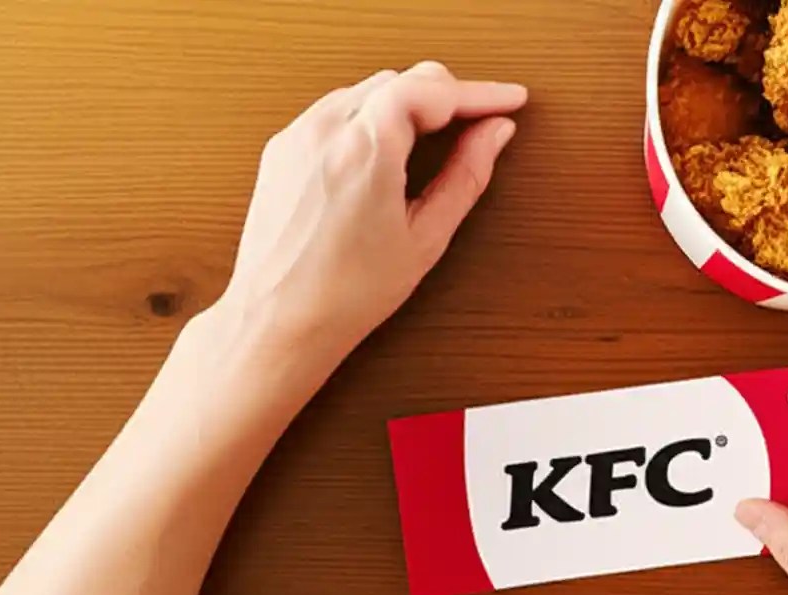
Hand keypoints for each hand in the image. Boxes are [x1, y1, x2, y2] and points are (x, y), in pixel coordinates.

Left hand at [214, 61, 526, 367]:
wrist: (278, 320)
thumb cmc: (346, 293)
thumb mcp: (425, 237)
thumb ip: (466, 175)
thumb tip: (494, 133)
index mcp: (365, 150)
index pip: (433, 89)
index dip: (479, 92)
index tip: (508, 99)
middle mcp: (326, 130)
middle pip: (402, 80)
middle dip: (447, 95)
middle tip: (482, 121)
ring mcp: (298, 135)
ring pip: (369, 90)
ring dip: (410, 102)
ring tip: (441, 135)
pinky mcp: (283, 147)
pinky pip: (337, 109)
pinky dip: (373, 115)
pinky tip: (391, 147)